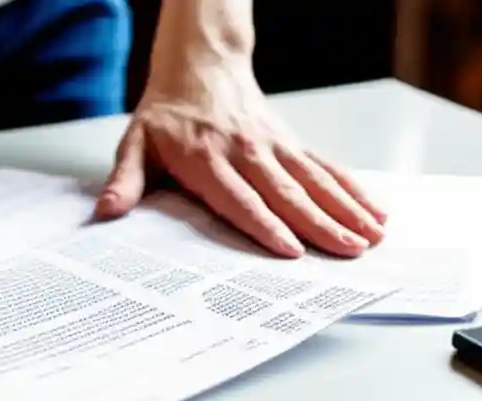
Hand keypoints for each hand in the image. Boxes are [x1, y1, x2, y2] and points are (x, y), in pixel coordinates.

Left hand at [96, 61, 386, 257]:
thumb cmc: (165, 116)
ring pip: (314, 181)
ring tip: (370, 237)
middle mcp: (245, 152)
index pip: (238, 198)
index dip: (264, 223)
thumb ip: (124, 181)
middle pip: (286, 193)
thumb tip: (106, 212)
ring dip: (345, 210)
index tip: (289, 248)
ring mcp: (274, 146)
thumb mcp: (135, 144)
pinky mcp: (291, 142)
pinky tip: (374, 211)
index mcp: (205, 159)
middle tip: (347, 252)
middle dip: (319, 224)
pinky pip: (326, 167)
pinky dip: (352, 189)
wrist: (197, 66)